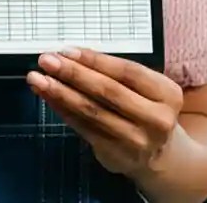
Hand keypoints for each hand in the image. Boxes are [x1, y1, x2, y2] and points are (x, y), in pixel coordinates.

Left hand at [28, 47, 183, 177]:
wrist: (160, 156)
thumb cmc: (147, 110)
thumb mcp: (147, 89)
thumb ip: (116, 74)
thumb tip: (72, 55)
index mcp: (167, 94)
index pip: (127, 72)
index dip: (95, 60)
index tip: (67, 50)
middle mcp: (156, 119)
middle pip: (108, 92)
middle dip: (73, 74)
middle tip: (47, 60)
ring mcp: (135, 140)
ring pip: (92, 112)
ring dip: (60, 93)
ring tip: (38, 79)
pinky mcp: (114, 155)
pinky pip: (83, 127)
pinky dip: (62, 110)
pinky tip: (48, 97)